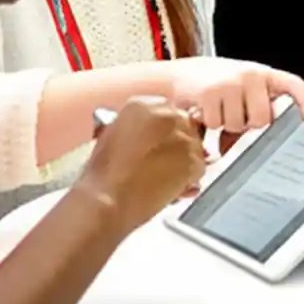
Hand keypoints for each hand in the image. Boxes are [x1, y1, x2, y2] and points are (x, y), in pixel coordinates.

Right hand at [75, 96, 205, 233]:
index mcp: (142, 105)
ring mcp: (183, 136)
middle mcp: (166, 114)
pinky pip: (198, 167)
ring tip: (164, 176)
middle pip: (183, 125)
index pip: (165, 110)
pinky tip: (170, 187)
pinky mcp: (194, 160)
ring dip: (184, 161)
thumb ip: (137, 125)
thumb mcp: (112, 135)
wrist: (108, 198)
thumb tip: (150, 132)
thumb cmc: (104, 173)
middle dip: (177, 142)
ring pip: (194, 146)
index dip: (164, 130)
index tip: (159, 141)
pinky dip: (188, 179)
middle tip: (163, 161)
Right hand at [159, 57, 303, 133]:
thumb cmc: (212, 86)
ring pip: (238, 124)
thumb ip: (250, 114)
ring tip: (215, 108)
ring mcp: (230, 82)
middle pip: (263, 119)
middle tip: (232, 113)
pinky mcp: (210, 92)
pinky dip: (209, 122)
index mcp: (262, 74)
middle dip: (247, 124)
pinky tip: (202, 109)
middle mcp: (250, 74)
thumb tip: (255, 148)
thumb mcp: (236, 94)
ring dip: (225, 124)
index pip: (293, 85)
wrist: (177, 74)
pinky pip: (218, 124)